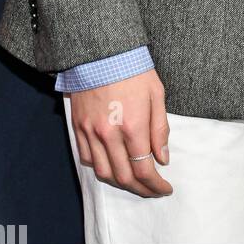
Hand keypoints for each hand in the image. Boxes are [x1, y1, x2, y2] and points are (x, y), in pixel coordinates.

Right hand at [69, 68, 171, 196]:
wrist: (102, 53)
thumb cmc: (134, 70)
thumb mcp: (157, 94)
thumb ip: (160, 129)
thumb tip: (162, 158)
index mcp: (133, 125)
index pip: (144, 169)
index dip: (156, 185)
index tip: (165, 189)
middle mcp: (110, 134)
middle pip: (124, 177)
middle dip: (142, 189)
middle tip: (153, 190)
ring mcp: (91, 132)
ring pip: (104, 173)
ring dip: (121, 182)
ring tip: (134, 181)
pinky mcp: (79, 128)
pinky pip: (87, 159)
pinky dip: (101, 168)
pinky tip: (113, 166)